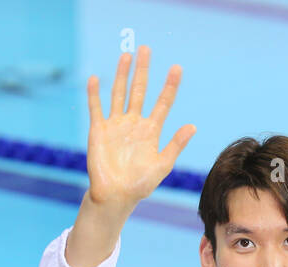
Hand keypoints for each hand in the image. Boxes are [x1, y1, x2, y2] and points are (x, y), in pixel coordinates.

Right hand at [85, 46, 195, 208]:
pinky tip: (96, 78)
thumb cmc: (140, 184)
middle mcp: (134, 123)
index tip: (177, 68)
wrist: (115, 196)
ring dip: (122, 75)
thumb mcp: (162, 164)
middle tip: (146, 49)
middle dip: (143, 71)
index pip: (163, 103)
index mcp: (151, 130)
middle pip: (139, 91)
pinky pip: (96, 108)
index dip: (170, 86)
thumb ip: (175, 144)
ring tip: (126, 56)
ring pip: (119, 93)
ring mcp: (116, 125)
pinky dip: (95, 93)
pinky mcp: (98, 130)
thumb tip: (193, 126)